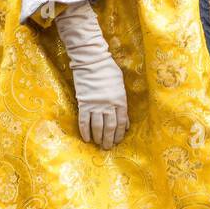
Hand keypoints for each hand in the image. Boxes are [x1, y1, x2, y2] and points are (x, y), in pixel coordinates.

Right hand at [55, 1, 128, 149]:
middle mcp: (109, 105)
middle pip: (110, 127)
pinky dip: (85, 131)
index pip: (121, 121)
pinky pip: (84, 121)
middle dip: (110, 139)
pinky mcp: (84, 103)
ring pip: (98, 126)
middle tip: (108, 147)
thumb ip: (123, 102)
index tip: (118, 140)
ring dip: (99, 138)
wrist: (92, 61)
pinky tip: (87, 139)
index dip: (120, 133)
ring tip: (99, 145)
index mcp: (120, 100)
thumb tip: (125, 122)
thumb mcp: (120, 85)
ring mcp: (95, 105)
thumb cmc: (108, 70)